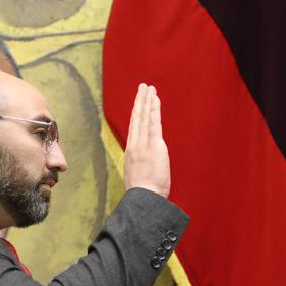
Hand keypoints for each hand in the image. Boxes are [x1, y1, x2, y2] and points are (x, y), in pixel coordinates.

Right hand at [122, 83, 170, 197]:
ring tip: (149, 88)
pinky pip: (153, 123)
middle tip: (142, 87)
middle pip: (136, 118)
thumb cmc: (143, 194)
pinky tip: (155, 99)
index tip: (137, 103)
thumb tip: (144, 167)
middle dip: (139, 101)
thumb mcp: (137, 178)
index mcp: (131, 152)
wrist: (143, 199)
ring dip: (147, 101)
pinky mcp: (154, 145)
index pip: (133, 128)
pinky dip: (153, 110)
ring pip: (144, 117)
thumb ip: (140, 167)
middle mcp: (135, 145)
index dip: (135, 114)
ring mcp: (143, 144)